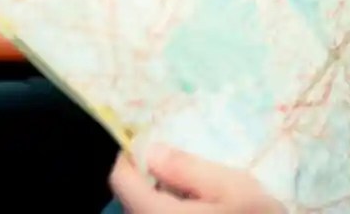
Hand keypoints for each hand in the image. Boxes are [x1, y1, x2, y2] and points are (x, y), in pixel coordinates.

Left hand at [109, 145, 285, 213]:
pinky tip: (200, 206)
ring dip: (162, 194)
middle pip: (131, 198)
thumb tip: (152, 151)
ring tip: (195, 186)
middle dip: (149, 175)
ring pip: (145, 210)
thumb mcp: (229, 187)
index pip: (120, 180)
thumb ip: (186, 168)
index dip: (130, 156)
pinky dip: (172, 207)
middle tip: (181, 162)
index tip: (150, 141)